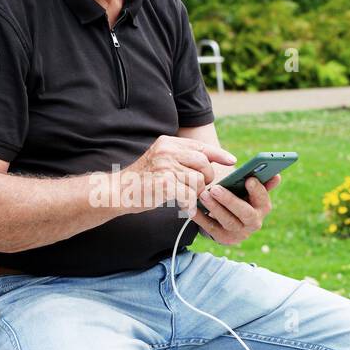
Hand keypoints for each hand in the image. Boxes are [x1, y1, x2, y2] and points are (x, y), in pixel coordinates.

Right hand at [122, 135, 237, 212]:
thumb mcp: (161, 161)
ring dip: (196, 193)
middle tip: (197, 188)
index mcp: (168, 142)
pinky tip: (183, 207)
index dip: (218, 154)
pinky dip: (189, 204)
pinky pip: (189, 195)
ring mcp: (165, 166)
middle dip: (206, 179)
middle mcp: (167, 151)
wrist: (118, 192)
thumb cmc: (142, 180)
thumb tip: (209, 163)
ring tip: (185, 198)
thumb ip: (181, 158)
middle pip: (204, 164)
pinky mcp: (164, 183)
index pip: (200, 146)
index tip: (231, 160)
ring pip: (198, 181)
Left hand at [191, 173, 280, 245]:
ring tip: (203, 195)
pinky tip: (193, 208)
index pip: (264, 200)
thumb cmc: (240, 196)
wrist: (228, 218)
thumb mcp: (250, 189)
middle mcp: (254, 222)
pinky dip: (201, 218)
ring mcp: (239, 232)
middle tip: (215, 188)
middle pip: (245, 213)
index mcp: (263, 207)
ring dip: (214, 208)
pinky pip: (211, 228)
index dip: (257, 191)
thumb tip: (276, 176)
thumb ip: (262, 181)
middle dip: (230, 200)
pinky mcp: (223, 238)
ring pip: (228, 221)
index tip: (249, 179)